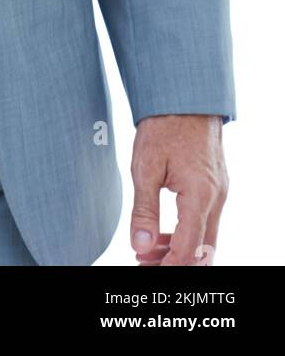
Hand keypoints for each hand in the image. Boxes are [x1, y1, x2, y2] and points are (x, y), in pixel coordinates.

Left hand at [130, 114, 228, 264]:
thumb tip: (141, 244)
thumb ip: (144, 210)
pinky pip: (206, 220)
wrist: (185, 95)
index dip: (167, 265)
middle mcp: (216, 197)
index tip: (144, 266)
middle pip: (203, 250)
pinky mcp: (216, 185)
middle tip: (145, 262)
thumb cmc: (164, 125)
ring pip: (206, 237)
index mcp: (200, 195)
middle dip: (175, 262)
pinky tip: (164, 231)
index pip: (188, 249)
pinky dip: (187, 232)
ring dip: (181, 249)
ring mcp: (219, 191)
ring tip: (149, 249)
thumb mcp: (145, 167)